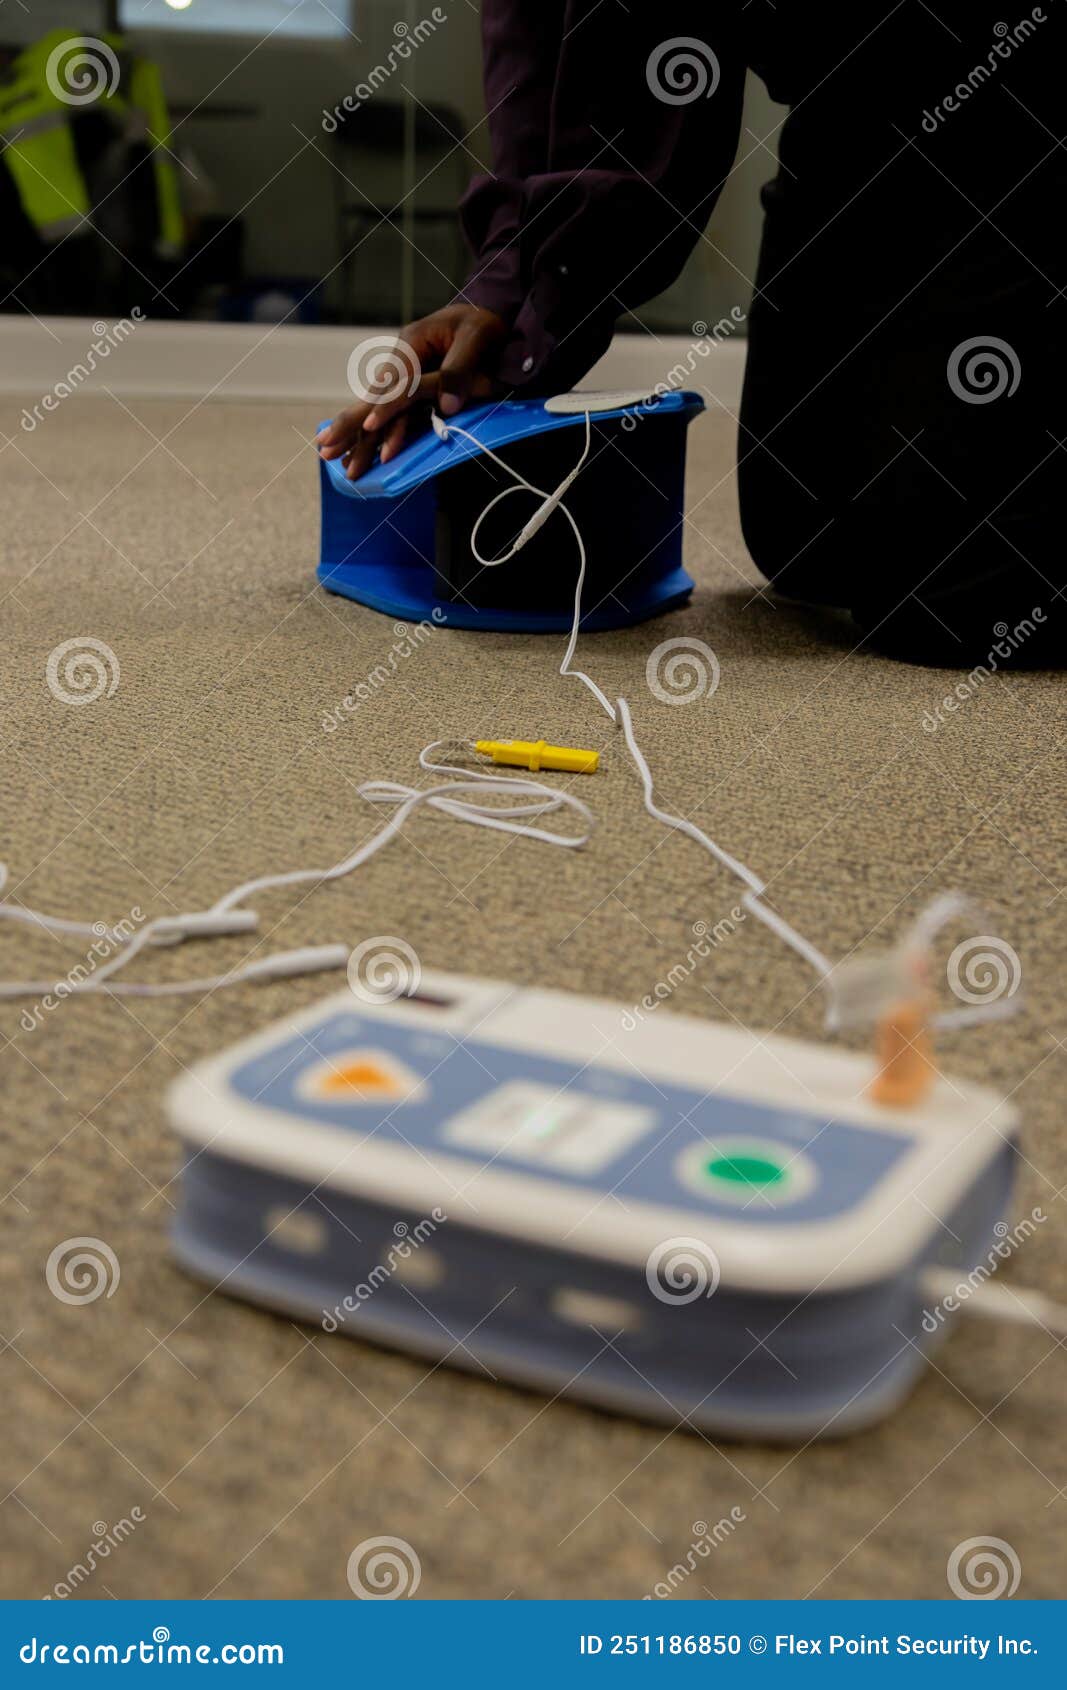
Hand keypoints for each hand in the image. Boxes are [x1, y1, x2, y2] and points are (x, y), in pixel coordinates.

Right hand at [316, 303, 506, 479]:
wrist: (488, 315)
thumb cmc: (484, 324)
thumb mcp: (477, 337)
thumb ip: (460, 370)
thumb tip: (446, 405)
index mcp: (412, 343)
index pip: (393, 382)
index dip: (382, 406)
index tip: (368, 427)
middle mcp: (401, 360)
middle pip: (373, 397)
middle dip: (350, 425)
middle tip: (325, 450)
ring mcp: (404, 375)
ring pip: (376, 409)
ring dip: (356, 436)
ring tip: (331, 459)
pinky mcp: (413, 389)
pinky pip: (391, 415)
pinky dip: (375, 434)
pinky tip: (359, 451)